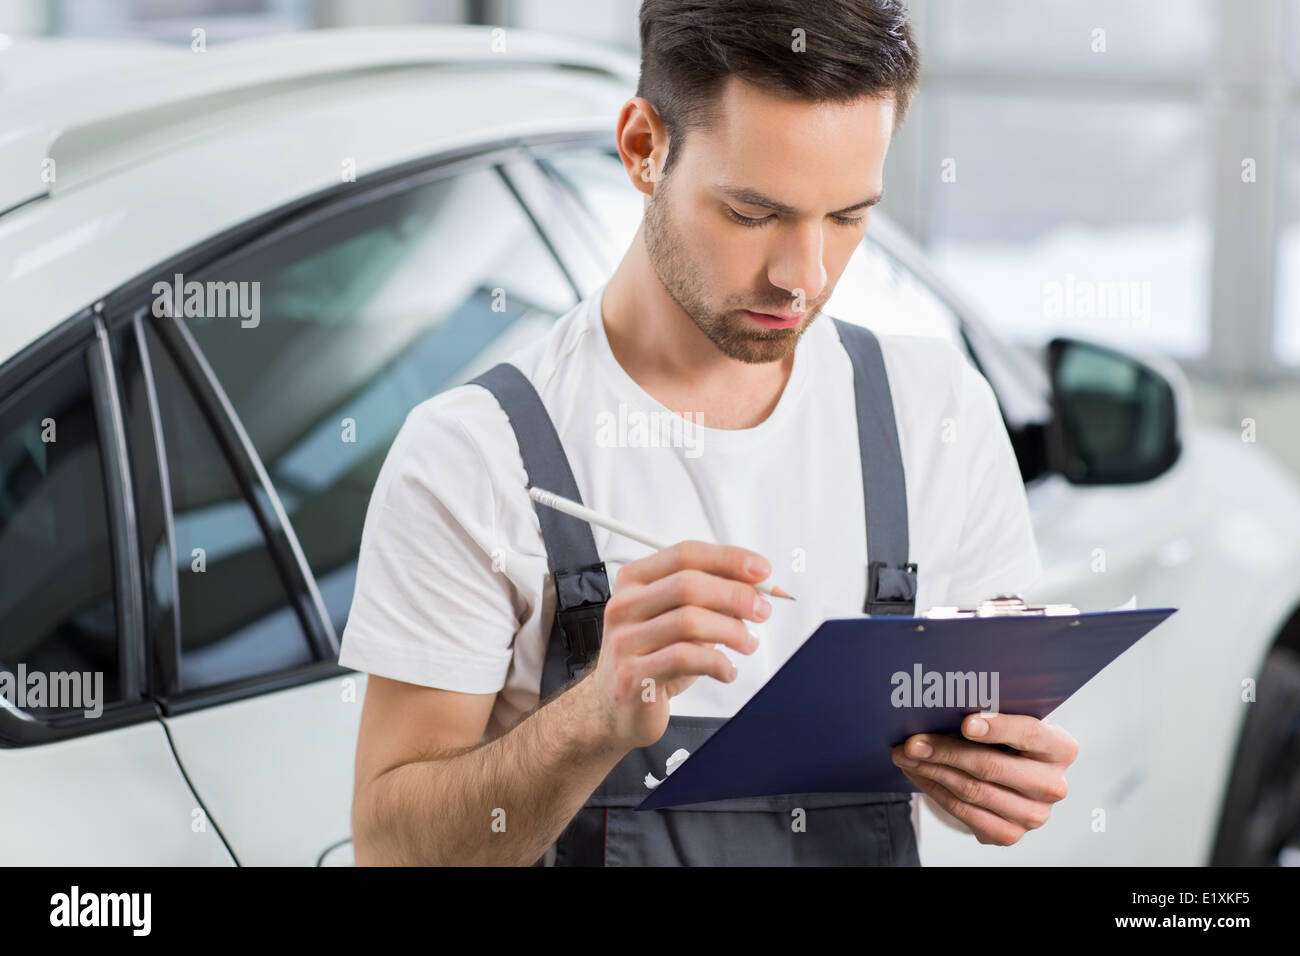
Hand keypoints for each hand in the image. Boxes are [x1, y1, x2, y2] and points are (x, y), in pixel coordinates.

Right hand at [581, 540, 769, 750]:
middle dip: (736, 595)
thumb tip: (755, 585)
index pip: (685, 554)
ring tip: (747, 643)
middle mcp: (625, 605)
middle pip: (688, 584)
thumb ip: (708, 596)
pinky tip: (727, 670)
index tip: (761, 570)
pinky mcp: (633, 675)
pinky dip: (718, 663)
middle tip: (762, 610)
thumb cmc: (651, 657)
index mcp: (634, 581)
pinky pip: (685, 659)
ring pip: (689, 621)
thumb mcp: (676, 618)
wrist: (614, 706)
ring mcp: (625, 641)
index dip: (728, 559)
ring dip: (731, 631)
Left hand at [891, 713, 1077, 845]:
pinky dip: (934, 790)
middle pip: (992, 767)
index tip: (965, 723)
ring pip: (972, 791)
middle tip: (913, 742)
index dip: (997, 728)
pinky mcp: (1009, 834)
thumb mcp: (1009, 721)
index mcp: (1061, 748)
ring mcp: (1033, 815)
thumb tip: (941, 705)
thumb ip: (989, 713)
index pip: (1030, 734)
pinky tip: (918, 773)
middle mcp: (1052, 785)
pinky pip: (963, 812)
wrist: (1014, 776)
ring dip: (932, 771)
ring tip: (905, 755)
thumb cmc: (1008, 739)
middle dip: (946, 751)